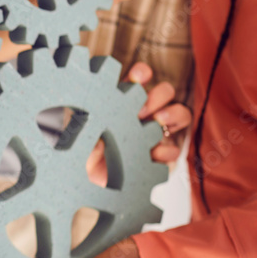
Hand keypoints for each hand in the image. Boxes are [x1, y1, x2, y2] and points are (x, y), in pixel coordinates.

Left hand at [86, 61, 191, 184]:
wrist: (92, 184)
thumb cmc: (84, 154)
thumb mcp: (78, 141)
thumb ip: (85, 137)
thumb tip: (98, 142)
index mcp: (122, 102)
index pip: (138, 79)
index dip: (141, 74)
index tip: (138, 76)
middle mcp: (142, 115)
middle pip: (164, 92)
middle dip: (157, 95)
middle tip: (140, 110)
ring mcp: (155, 134)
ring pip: (179, 114)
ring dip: (173, 114)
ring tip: (158, 121)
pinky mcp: (161, 157)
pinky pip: (174, 150)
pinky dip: (168, 150)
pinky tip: (155, 153)